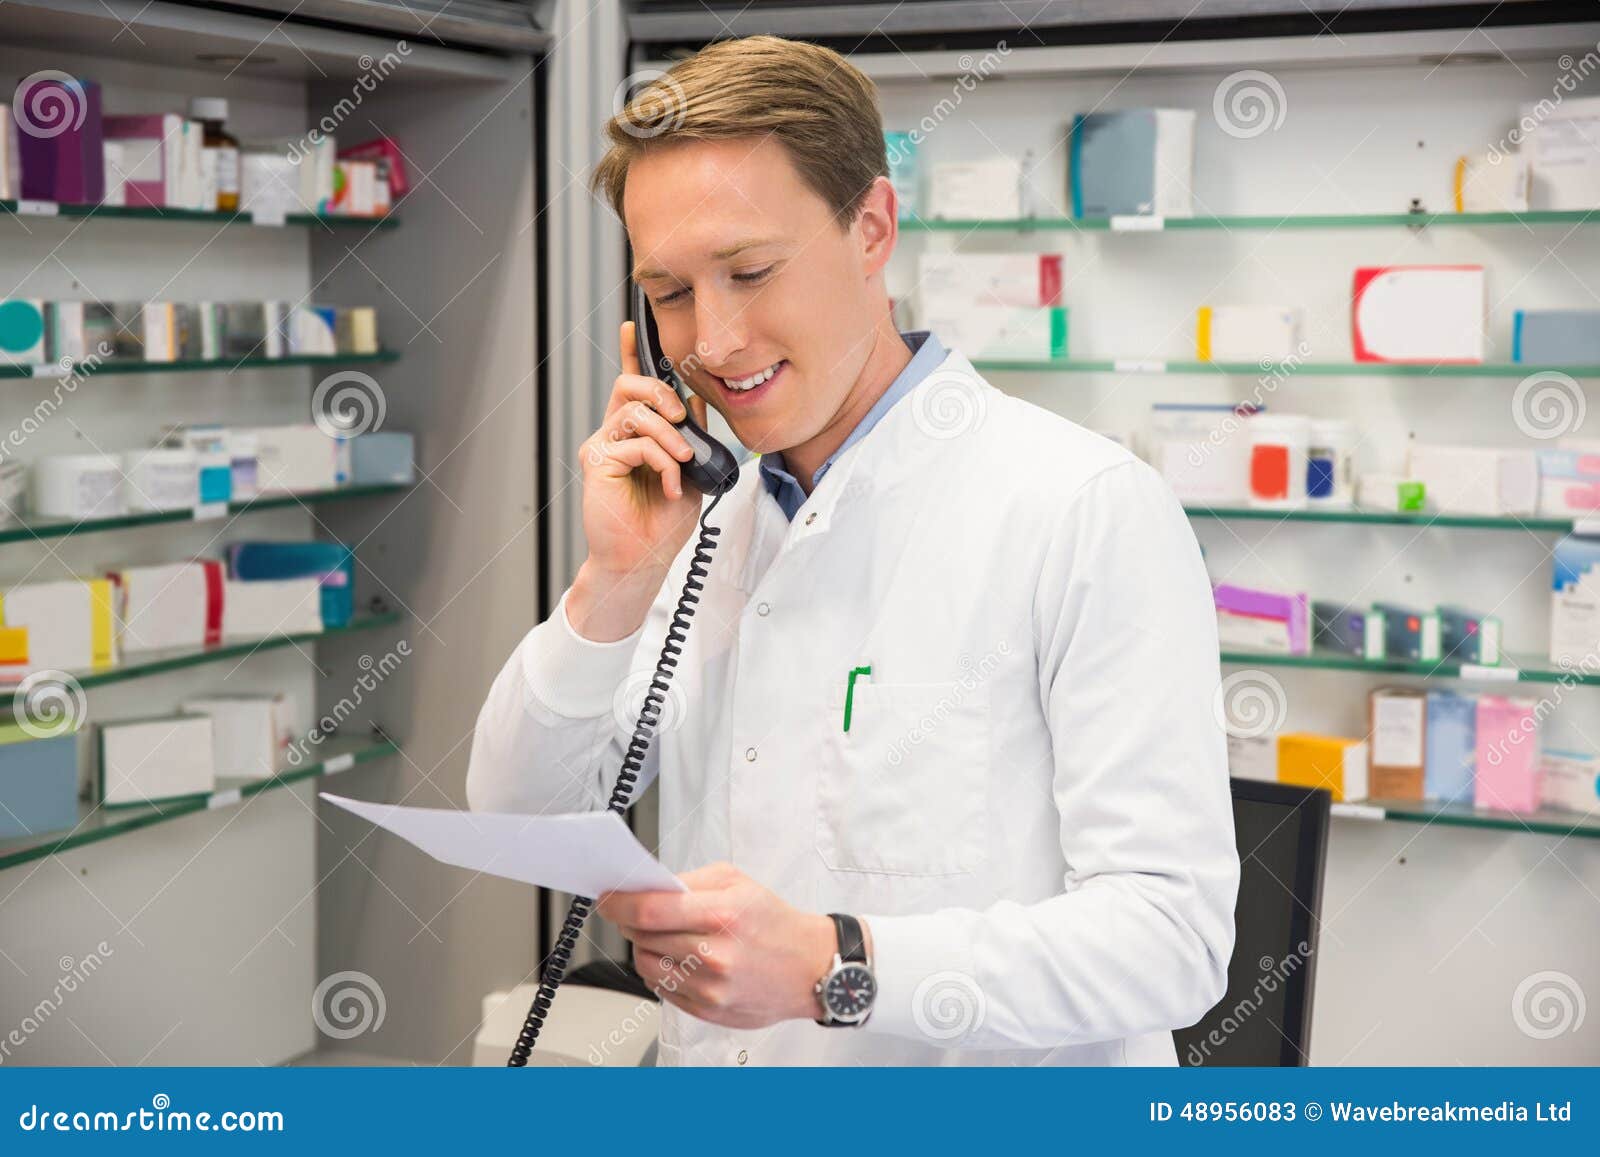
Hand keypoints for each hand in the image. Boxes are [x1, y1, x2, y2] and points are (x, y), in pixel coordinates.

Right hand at [568, 321, 711, 640]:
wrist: (644, 559)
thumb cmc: (662, 523)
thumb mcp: (690, 469)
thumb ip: (691, 434)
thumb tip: (696, 400)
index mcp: (636, 432)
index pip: (632, 384)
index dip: (631, 353)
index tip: (632, 325)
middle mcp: (614, 433)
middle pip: (629, 383)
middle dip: (661, 392)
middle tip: (682, 418)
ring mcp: (603, 446)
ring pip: (636, 411)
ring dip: (670, 436)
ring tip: (682, 462)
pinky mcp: (597, 462)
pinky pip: (635, 442)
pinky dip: (661, 462)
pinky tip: (667, 485)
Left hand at [596, 862, 847, 1029]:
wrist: (810, 968)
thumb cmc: (774, 922)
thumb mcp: (737, 882)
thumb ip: (689, 881)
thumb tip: (645, 886)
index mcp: (722, 914)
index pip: (650, 910)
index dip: (618, 902)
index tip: (606, 897)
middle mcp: (715, 955)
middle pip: (642, 936)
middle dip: (631, 920)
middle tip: (638, 911)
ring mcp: (710, 988)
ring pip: (645, 964)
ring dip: (645, 946)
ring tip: (667, 936)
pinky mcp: (707, 1011)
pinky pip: (662, 989)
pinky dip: (662, 970)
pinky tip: (682, 958)